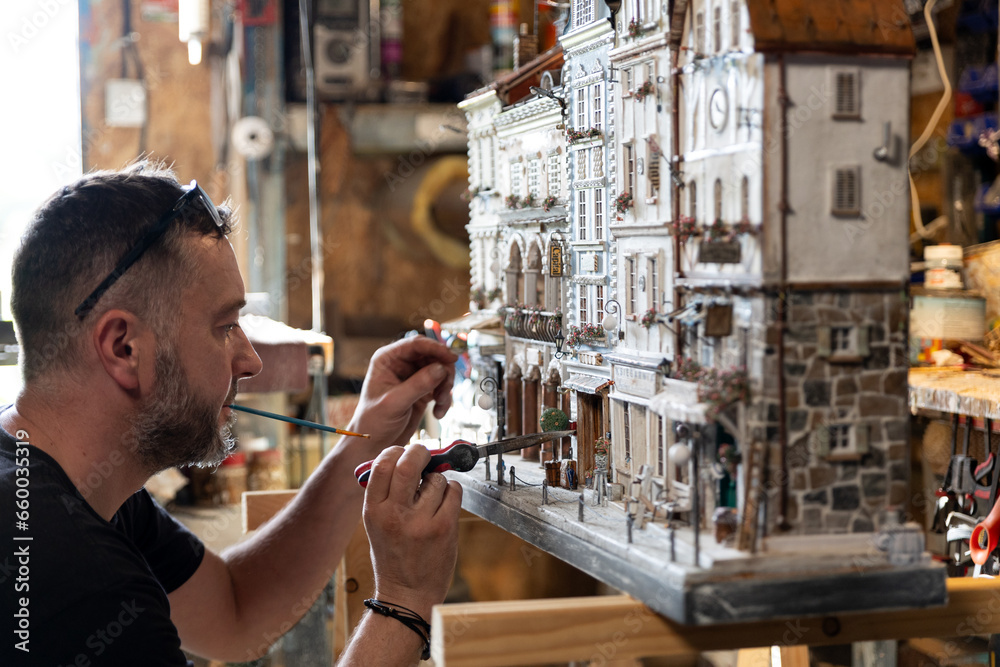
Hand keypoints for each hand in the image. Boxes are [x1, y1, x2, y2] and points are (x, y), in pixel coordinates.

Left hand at [349, 336, 457, 446]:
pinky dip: (444, 399)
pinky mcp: (423, 390)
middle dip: (443, 372)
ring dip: (445, 387)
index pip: (416, 344)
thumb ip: (418, 384)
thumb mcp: (394, 402)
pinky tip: (438, 412)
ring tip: (440, 404)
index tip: (451, 358)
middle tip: (445, 388)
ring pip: (441, 370)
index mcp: (387, 359)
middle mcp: (401, 364)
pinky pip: (442, 387)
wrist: (374, 444)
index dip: (436, 348)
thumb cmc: (373, 422)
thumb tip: (440, 368)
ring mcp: (413, 377)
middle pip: (433, 355)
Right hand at [363, 446, 461, 617]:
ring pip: (436, 478)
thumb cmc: (392, 555)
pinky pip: (453, 491)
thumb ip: (384, 494)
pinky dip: (451, 490)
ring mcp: (421, 522)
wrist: (407, 594)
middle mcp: (395, 515)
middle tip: (423, 455)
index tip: (402, 451)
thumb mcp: (375, 524)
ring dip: (437, 479)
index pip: (381, 466)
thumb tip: (402, 458)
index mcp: (373, 512)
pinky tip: (444, 502)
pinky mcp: (444, 528)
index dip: (394, 451)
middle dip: (418, 452)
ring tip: (431, 495)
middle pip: (409, 464)